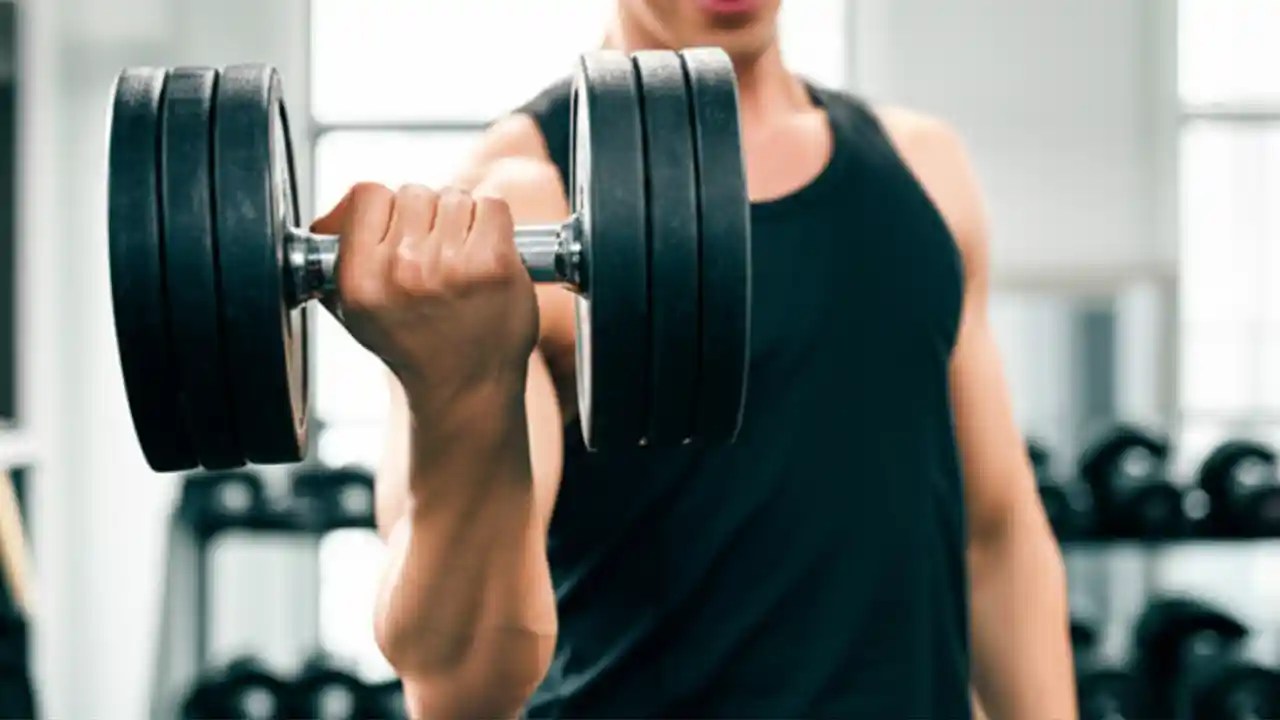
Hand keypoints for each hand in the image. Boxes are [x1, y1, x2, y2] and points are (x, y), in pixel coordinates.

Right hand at [311, 183, 537, 404]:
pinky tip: (485, 254)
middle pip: (414, 192)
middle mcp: (403, 270)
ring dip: (460, 219)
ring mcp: (451, 266)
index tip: (394, 228)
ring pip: (454, 197)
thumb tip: (332, 217)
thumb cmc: (414, 346)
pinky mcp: (495, 264)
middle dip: (426, 215)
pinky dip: (491, 222)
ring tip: (460, 257)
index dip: (384, 207)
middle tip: (434, 251)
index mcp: (361, 280)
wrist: (466, 389)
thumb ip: (337, 261)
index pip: (366, 195)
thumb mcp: (354, 312)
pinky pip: (491, 205)